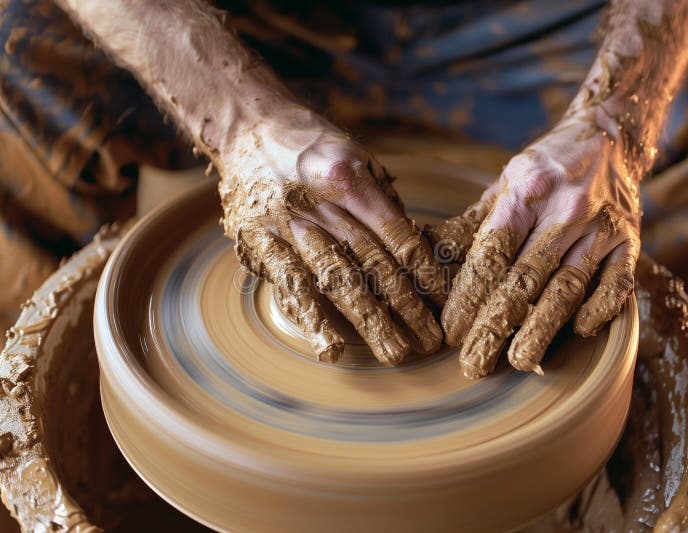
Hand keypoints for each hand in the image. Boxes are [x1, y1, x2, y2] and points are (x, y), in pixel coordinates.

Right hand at [218, 106, 443, 364]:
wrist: (244, 125)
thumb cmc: (309, 144)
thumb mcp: (355, 154)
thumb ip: (382, 198)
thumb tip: (413, 243)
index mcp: (350, 178)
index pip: (396, 234)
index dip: (424, 272)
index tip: (443, 302)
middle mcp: (321, 202)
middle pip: (372, 262)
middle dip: (406, 306)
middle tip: (430, 341)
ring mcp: (288, 224)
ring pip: (337, 278)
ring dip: (370, 320)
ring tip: (396, 352)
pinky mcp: (260, 241)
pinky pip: (290, 284)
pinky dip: (312, 318)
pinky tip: (332, 348)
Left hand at [431, 108, 639, 377]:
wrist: (612, 136)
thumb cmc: (547, 168)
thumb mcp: (506, 183)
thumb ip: (473, 223)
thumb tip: (428, 256)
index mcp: (527, 190)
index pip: (492, 251)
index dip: (470, 294)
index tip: (451, 330)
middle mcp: (566, 209)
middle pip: (526, 276)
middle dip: (496, 323)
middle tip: (473, 363)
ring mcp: (602, 227)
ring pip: (568, 286)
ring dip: (542, 328)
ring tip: (518, 362)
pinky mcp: (632, 242)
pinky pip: (618, 284)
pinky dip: (598, 310)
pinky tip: (577, 332)